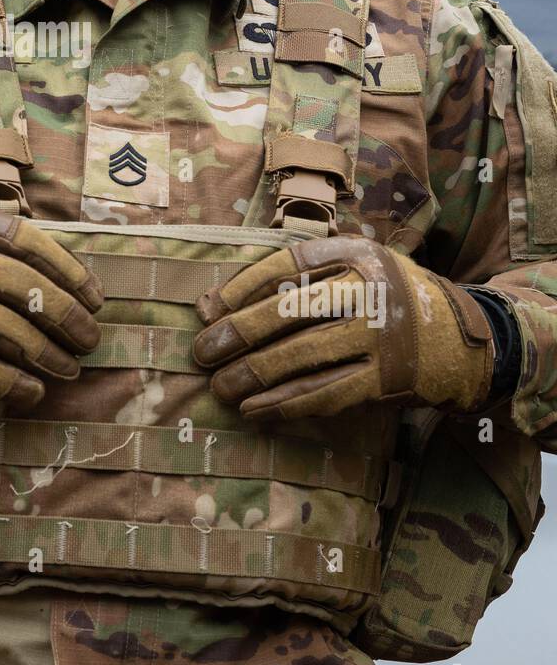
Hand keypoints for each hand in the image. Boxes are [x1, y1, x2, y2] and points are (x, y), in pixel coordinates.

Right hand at [0, 195, 102, 409]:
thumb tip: (46, 265)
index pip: (27, 240)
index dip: (68, 270)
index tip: (94, 295)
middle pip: (22, 286)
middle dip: (66, 316)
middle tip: (89, 337)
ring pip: (2, 329)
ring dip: (44, 353)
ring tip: (67, 367)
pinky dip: (6, 381)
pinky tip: (31, 391)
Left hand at [192, 236, 493, 420]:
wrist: (462, 340)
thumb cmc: (386, 300)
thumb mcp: (354, 270)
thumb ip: (296, 279)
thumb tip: (210, 304)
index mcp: (356, 253)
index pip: (288, 263)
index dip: (242, 286)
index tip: (208, 309)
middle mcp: (369, 289)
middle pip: (289, 310)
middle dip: (238, 334)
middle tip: (202, 352)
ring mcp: (381, 335)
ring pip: (302, 356)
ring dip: (254, 375)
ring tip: (220, 388)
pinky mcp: (388, 378)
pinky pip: (326, 393)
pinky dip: (285, 404)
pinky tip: (255, 410)